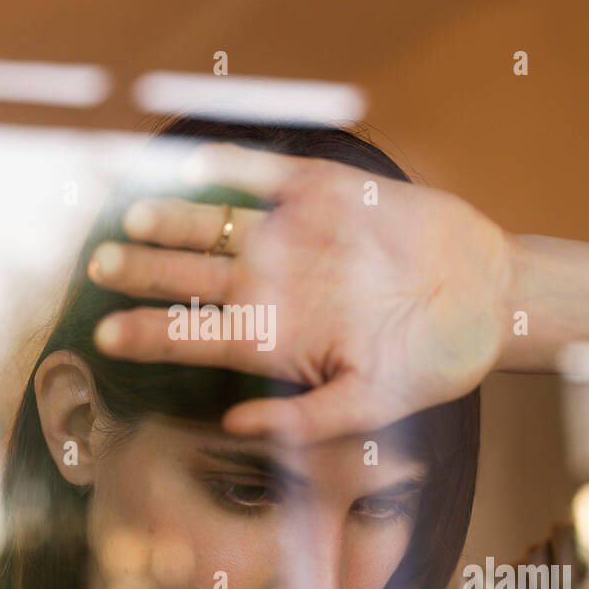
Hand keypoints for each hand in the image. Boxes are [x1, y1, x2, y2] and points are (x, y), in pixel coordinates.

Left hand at [87, 142, 514, 441]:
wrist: (489, 296)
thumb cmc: (432, 361)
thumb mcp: (374, 406)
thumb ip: (307, 421)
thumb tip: (236, 425)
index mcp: (278, 338)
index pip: (198, 337)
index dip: (150, 336)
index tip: (106, 336)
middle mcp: (275, 285)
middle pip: (193, 279)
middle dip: (145, 273)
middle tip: (99, 267)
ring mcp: (295, 237)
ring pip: (218, 226)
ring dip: (176, 222)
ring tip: (134, 219)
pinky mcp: (325, 194)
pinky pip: (267, 177)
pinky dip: (235, 167)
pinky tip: (198, 162)